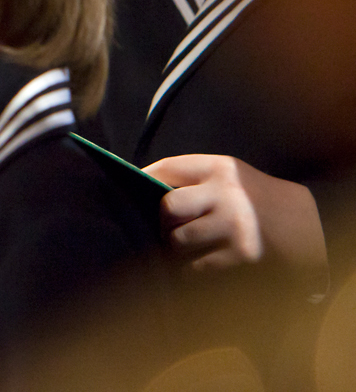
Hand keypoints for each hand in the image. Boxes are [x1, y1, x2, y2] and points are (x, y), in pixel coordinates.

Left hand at [147, 154, 327, 278]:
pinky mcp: (241, 257)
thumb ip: (190, 179)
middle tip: (170, 228)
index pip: (165, 169)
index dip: (142, 181)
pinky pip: (195, 267)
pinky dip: (192, 269)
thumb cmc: (252, 199)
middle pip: (166, 208)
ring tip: (188, 247)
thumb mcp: (227, 176)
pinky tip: (203, 263)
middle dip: (163, 222)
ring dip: (176, 248)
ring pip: (177, 241)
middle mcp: (227, 195)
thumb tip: (137, 188)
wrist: (306, 226)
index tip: (131, 191)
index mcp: (220, 168)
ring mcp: (235, 227)